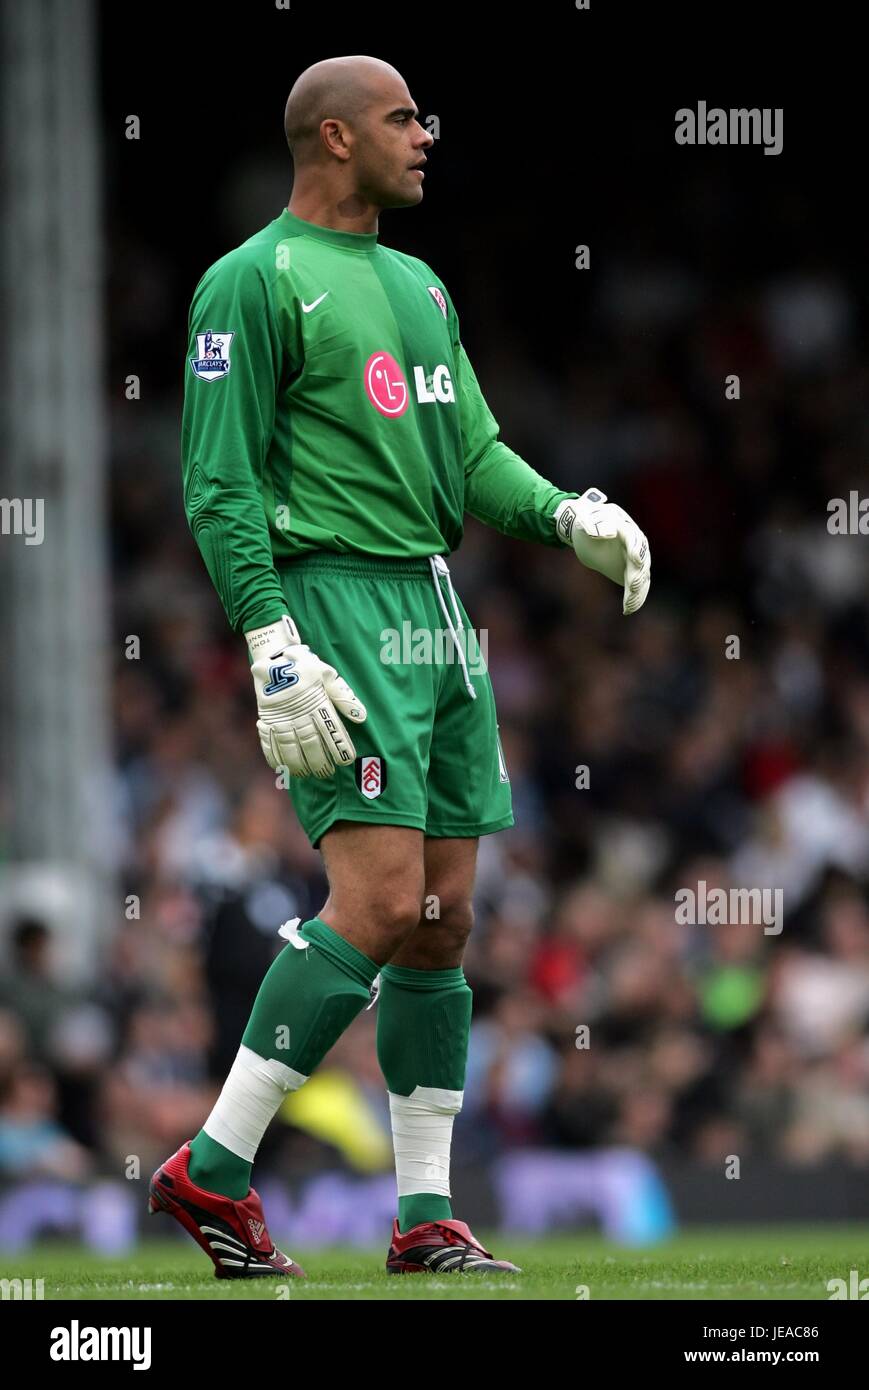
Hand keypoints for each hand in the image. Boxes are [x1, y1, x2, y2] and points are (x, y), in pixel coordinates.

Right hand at [246, 616, 366, 777]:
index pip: (332, 732)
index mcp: (318, 704)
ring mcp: (281, 719)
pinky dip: (274, 757)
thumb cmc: (306, 666)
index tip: (346, 761)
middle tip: (326, 773)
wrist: (274, 656)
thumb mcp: (328, 675)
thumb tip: (361, 716)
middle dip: (320, 763)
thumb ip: (344, 697)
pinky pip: (269, 743)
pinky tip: (282, 768)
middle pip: (311, 745)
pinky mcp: (266, 719)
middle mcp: (300, 715)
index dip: (339, 749)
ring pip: (291, 749)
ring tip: (307, 774)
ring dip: (299, 765)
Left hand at [554, 488, 649, 614]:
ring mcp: (635, 559)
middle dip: (637, 574)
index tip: (634, 559)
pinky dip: (634, 598)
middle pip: (641, 561)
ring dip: (637, 591)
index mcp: (625, 527)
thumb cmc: (586, 521)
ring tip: (629, 605)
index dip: (635, 549)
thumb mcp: (586, 519)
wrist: (587, 528)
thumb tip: (609, 533)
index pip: (634, 539)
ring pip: (641, 576)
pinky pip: (637, 586)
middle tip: (632, 586)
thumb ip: (594, 524)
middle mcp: (635, 544)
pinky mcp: (631, 572)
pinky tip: (628, 609)